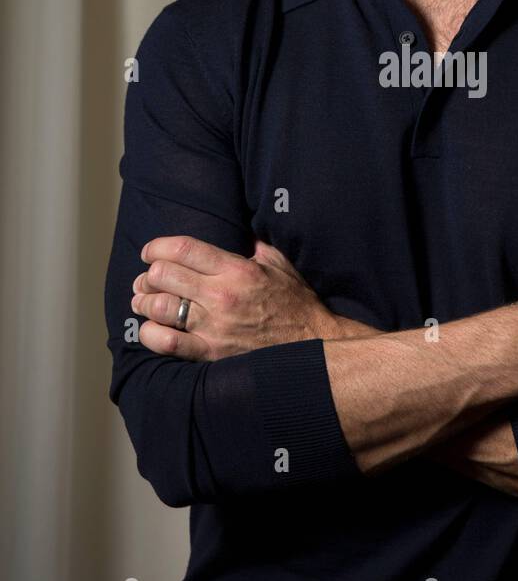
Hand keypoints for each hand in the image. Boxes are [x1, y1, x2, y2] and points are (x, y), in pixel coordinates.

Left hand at [130, 235, 353, 361]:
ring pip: (159, 307)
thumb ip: (254, 244)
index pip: (183, 249)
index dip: (157, 247)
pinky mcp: (211, 353)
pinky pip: (168, 343)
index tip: (150, 252)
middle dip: (149, 274)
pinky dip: (150, 334)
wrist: (311, 345)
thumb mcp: (278, 263)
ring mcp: (214, 326)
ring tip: (143, 301)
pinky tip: (150, 328)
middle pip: (163, 275)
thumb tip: (238, 228)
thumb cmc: (295, 302)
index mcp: (237, 269)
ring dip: (144, 302)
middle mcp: (222, 295)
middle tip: (147, 278)